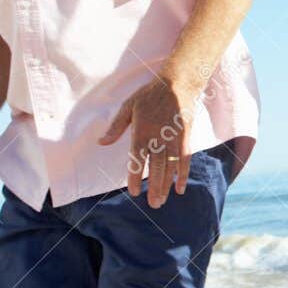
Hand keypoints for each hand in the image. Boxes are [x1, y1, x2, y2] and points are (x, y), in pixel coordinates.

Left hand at [99, 76, 192, 207]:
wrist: (179, 83)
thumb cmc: (150, 94)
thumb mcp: (128, 106)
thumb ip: (115, 127)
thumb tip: (101, 142)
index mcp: (142, 131)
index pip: (138, 160)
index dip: (136, 177)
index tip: (134, 192)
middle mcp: (159, 138)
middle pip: (157, 168)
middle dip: (154, 188)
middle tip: (153, 204)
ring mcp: (174, 138)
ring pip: (170, 167)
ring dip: (167, 185)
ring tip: (162, 200)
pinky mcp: (186, 137)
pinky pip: (184, 160)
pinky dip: (183, 174)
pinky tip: (180, 188)